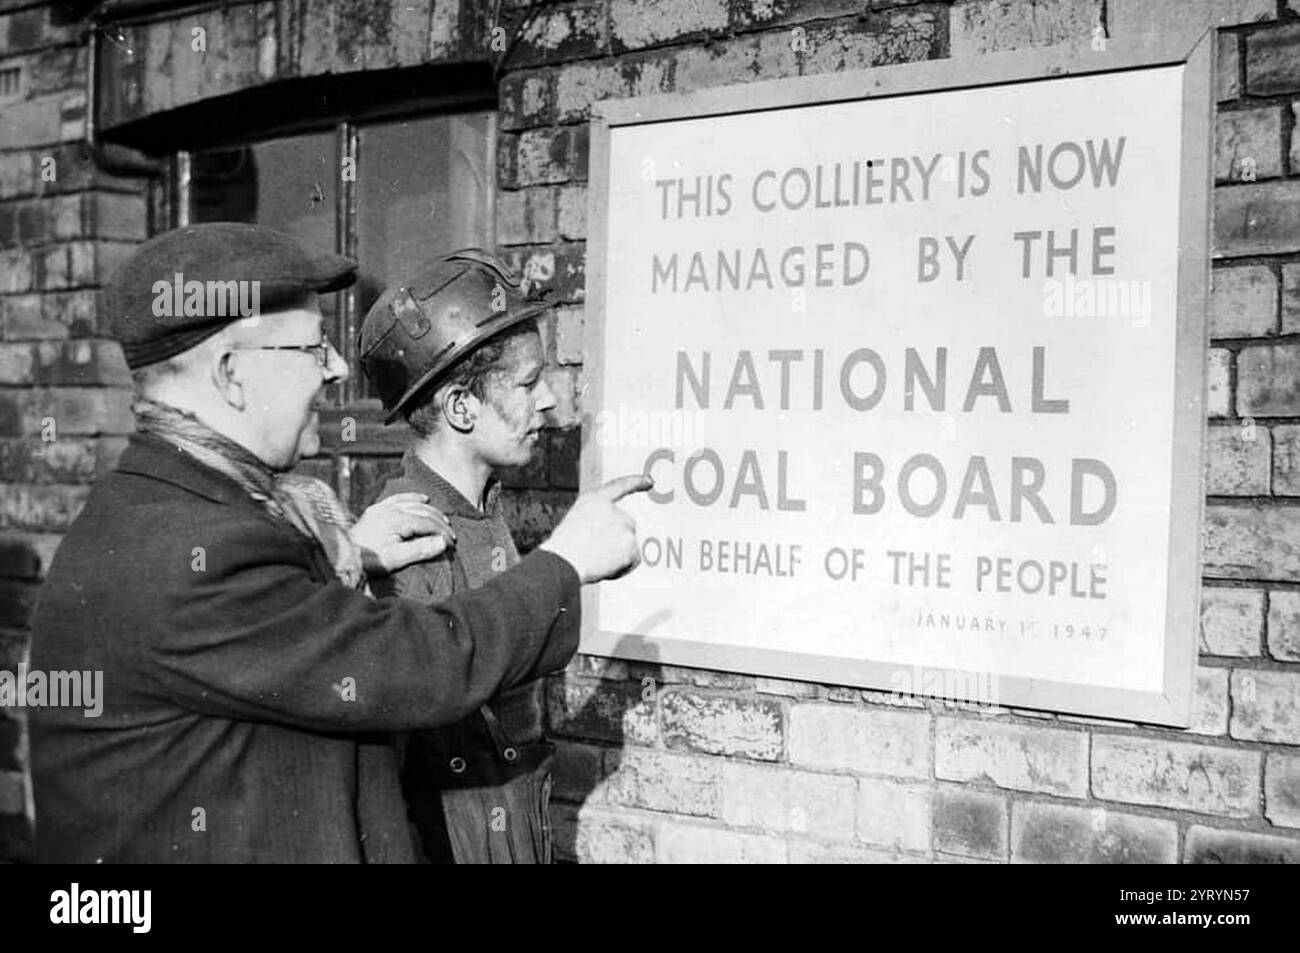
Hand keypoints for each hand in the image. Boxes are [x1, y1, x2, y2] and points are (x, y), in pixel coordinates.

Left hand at [351, 492, 455, 576]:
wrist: (342, 556)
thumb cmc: (369, 560)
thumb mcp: (395, 559)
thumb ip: (420, 550)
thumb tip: (443, 542)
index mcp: (396, 520)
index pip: (427, 523)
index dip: (442, 532)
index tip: (451, 543)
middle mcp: (390, 509)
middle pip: (423, 512)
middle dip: (440, 523)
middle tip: (450, 536)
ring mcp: (382, 508)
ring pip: (413, 504)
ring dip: (431, 511)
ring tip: (444, 521)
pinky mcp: (376, 509)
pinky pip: (399, 498)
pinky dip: (413, 498)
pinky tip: (424, 499)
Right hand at [538, 474, 652, 582]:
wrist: (564, 562)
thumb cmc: (564, 548)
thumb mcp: (576, 523)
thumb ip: (596, 521)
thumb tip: (608, 533)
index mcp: (594, 500)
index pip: (620, 485)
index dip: (636, 482)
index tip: (648, 481)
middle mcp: (612, 509)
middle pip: (626, 525)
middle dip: (616, 541)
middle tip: (596, 553)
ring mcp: (623, 524)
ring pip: (629, 544)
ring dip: (618, 555)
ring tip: (597, 560)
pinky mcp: (630, 542)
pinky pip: (633, 559)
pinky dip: (624, 567)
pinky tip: (606, 567)